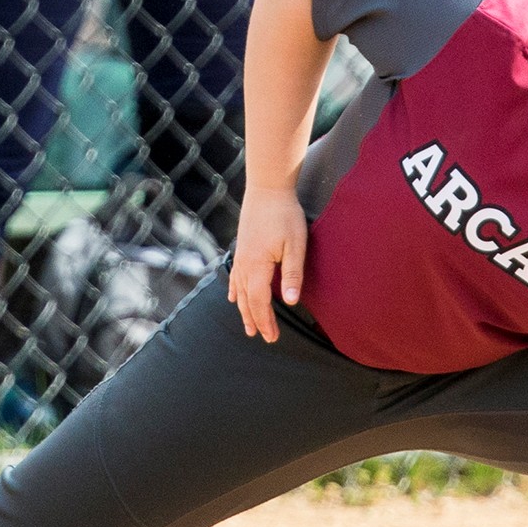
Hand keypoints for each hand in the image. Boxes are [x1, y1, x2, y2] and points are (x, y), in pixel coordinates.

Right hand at [227, 186, 309, 342]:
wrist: (267, 189)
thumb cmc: (285, 215)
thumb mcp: (295, 245)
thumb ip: (292, 273)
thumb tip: (291, 301)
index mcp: (257, 266)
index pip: (259, 301)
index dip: (265, 321)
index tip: (272, 337)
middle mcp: (244, 265)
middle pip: (247, 300)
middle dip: (256, 320)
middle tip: (265, 338)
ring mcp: (240, 257)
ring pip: (239, 291)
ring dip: (244, 310)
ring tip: (249, 327)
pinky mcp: (241, 249)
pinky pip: (234, 276)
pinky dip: (234, 290)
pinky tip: (232, 298)